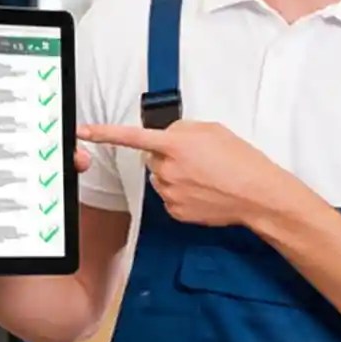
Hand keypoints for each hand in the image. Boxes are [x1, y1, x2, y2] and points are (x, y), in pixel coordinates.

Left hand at [78, 120, 287, 226]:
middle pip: (152, 158)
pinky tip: (203, 191)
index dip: (104, 133)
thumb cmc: (240, 160)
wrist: (257, 195)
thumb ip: (183, 129)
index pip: (132, 136)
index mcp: (175, 144)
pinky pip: (169, 197)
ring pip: (160, 178)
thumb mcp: (212, 130)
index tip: (83, 131)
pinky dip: (182, 193)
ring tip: (205, 176)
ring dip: (175, 175)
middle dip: (167, 156)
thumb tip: (168, 135)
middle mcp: (167, 170)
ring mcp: (170, 193)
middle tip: (197, 158)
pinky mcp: (175, 212)